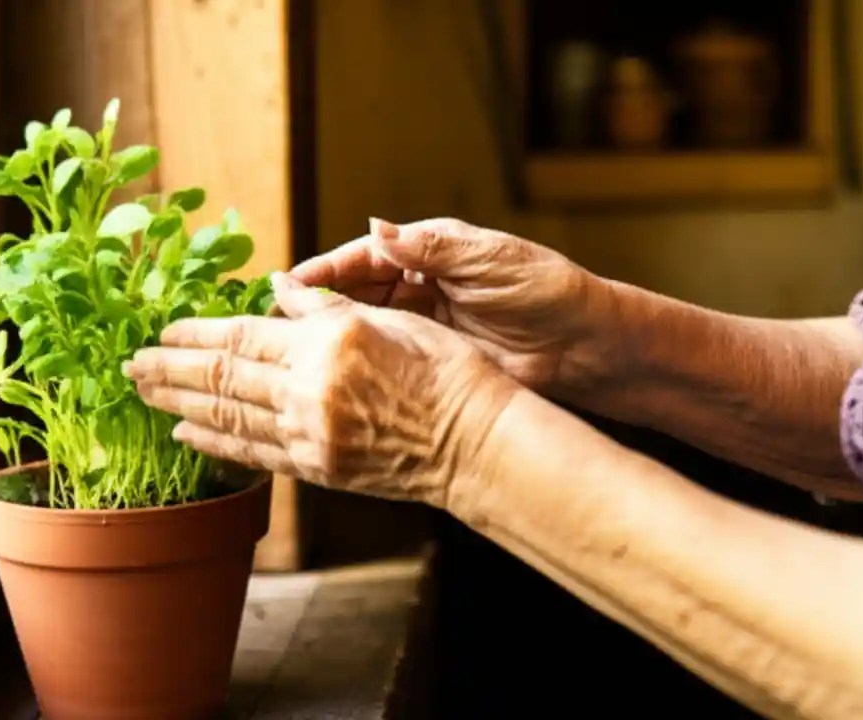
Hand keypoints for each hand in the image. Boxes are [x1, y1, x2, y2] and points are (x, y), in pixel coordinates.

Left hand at [123, 273, 515, 506]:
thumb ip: (326, 308)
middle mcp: (308, 390)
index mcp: (326, 344)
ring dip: (179, 404)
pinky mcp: (317, 469)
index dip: (195, 333)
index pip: (242, 336)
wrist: (475, 441)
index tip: (160, 331)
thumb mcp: (392, 320)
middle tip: (129, 365)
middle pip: (222, 377)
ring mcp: (309, 435)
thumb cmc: (446, 371)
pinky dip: (215, 443)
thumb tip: (280, 287)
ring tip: (144, 395)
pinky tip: (187, 435)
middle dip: (169, 370)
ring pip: (228, 416)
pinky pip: (253, 453)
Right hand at [289, 217, 617, 393]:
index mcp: (432, 250)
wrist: (589, 348)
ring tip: (289, 351)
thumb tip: (375, 228)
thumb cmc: (548, 293)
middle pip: (352, 291)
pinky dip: (355, 362)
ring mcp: (424, 322)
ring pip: (361, 326)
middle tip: (273, 323)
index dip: (322, 271)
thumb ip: (432, 248)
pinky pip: (384, 356)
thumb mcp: (491, 262)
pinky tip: (329, 374)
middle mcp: (421, 282)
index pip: (362, 257)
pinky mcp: (432, 358)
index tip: (285, 286)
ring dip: (327, 335)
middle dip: (313, 304)